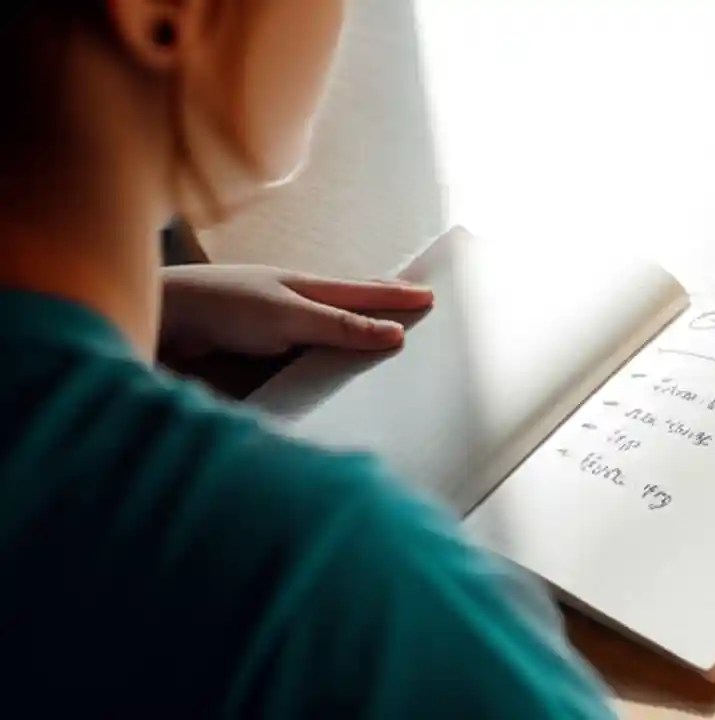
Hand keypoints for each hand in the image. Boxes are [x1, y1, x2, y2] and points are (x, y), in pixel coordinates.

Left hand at [160, 264, 433, 356]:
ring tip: (383, 348)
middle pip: (349, 307)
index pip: (364, 291)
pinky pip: (302, 362)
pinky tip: (330, 376)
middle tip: (415, 308)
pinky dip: (323, 367)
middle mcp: (294, 305)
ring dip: (353, 341)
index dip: (397, 295)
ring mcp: (275, 330)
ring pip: (326, 336)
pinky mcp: (257, 356)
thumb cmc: (222, 306)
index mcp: (306, 286)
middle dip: (382, 308)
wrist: (163, 323)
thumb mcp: (289, 317)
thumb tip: (394, 333)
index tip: (430, 296)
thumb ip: (339, 326)